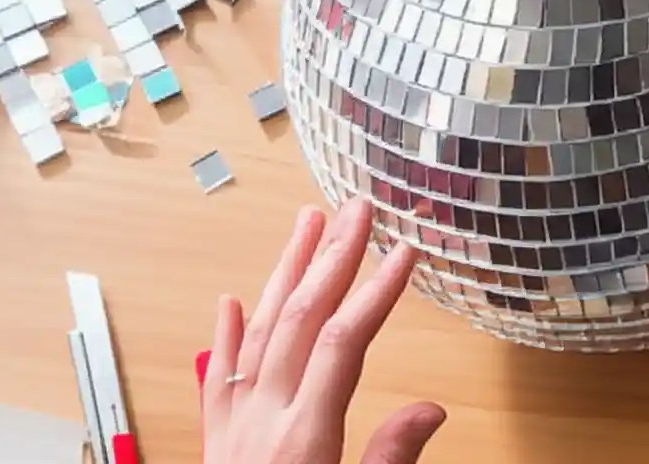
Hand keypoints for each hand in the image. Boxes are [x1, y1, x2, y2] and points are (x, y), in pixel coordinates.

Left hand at [201, 199, 445, 463]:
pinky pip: (219, 374)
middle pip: (301, 320)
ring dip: (287, 273)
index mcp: (304, 439)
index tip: (403, 252)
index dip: (376, 292)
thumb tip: (432, 410)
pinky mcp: (217, 441)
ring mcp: (234, 426)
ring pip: (260, 332)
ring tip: (308, 224)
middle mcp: (264, 419)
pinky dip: (227, 333)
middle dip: (334, 258)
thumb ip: (390, 458)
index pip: (344, 344)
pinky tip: (232, 301)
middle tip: (357, 210)